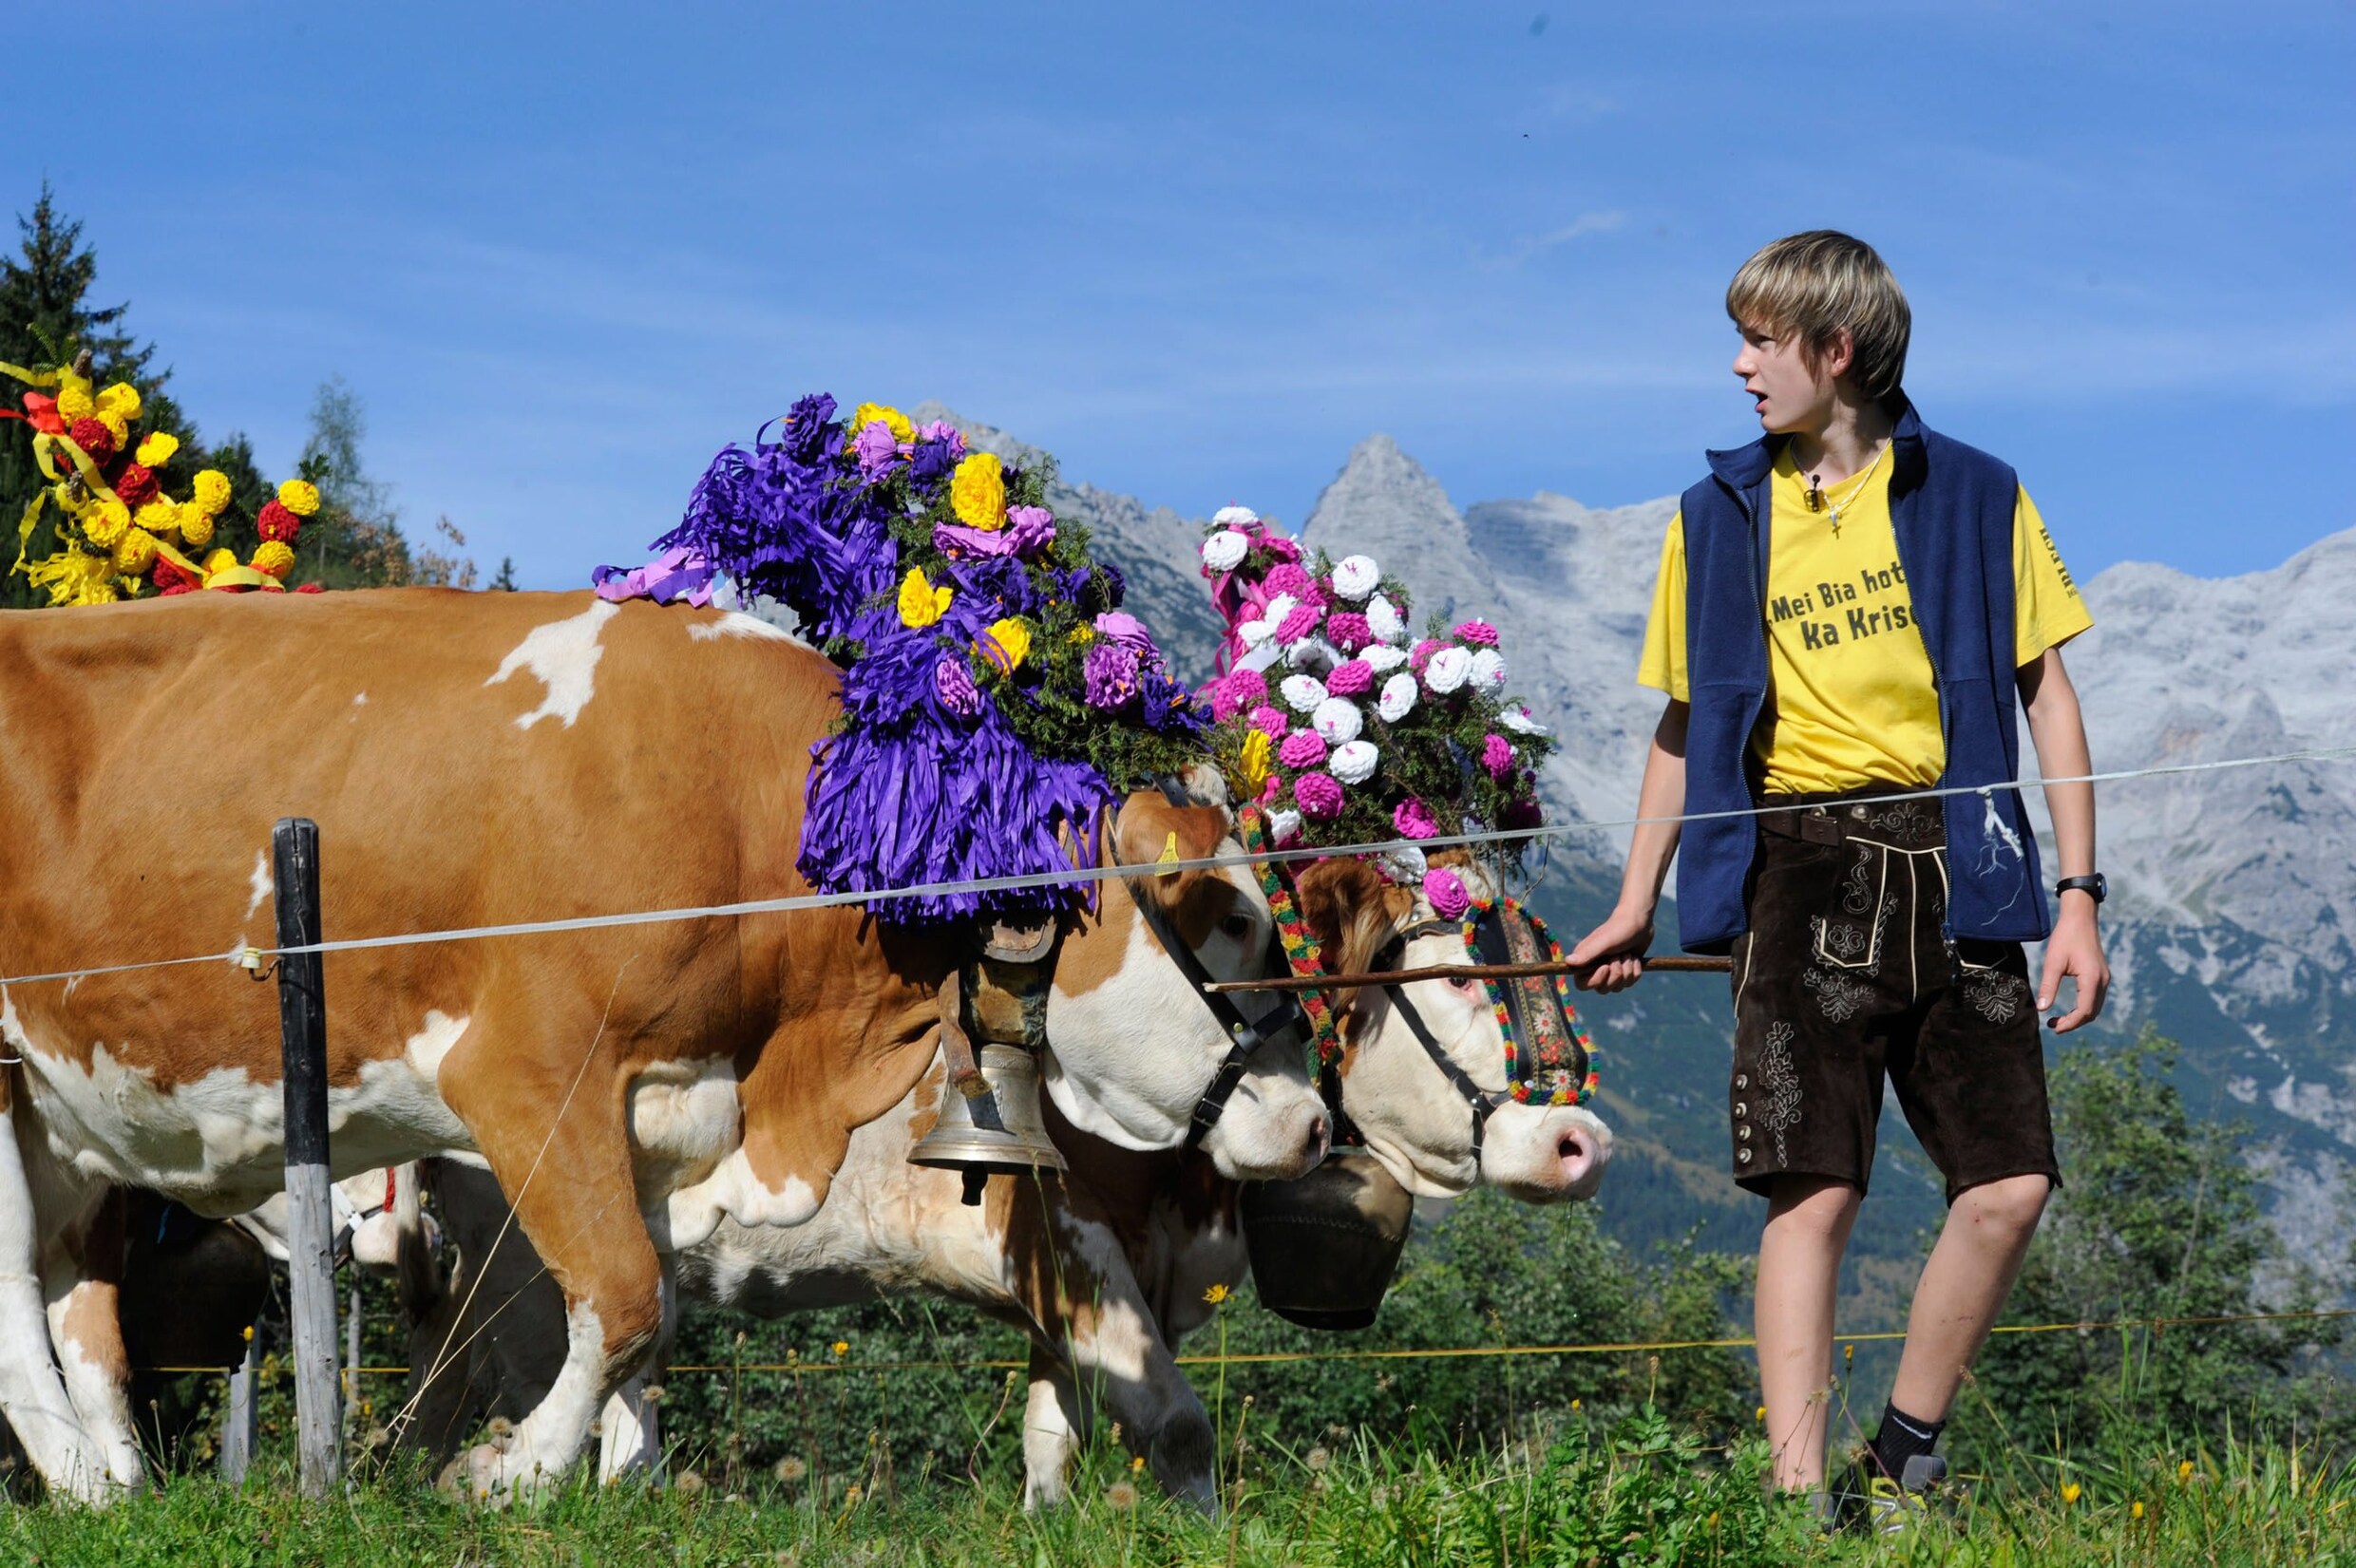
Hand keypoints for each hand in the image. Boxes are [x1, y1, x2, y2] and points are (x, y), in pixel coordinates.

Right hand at [1567, 904, 1654, 992]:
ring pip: (1619, 987)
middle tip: (1619, 956)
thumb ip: (1587, 953)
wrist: (1639, 921)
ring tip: (1627, 953)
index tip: (1606, 967)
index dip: (1595, 981)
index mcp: (1585, 960)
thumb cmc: (1619, 929)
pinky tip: (1634, 957)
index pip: (1582, 985)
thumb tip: (1568, 962)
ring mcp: (1611, 970)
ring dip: (1627, 970)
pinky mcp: (1624, 970)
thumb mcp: (1603, 941)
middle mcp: (1596, 967)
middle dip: (1616, 974)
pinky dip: (1635, 970)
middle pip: (1603, 989)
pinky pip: (1630, 982)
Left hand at [2038, 902, 2109, 1031]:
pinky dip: (2084, 1008)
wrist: (2080, 919)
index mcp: (2092, 978)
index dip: (2070, 1023)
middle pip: (2092, 1013)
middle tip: (2053, 1026)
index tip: (2054, 1028)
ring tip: (2058, 1020)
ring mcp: (2104, 978)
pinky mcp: (2101, 975)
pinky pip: (2095, 998)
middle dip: (2074, 1023)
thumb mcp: (2052, 962)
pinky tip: (2069, 1009)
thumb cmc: (2065, 938)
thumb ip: (2048, 986)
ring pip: (2095, 1007)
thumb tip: (2041, 1009)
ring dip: (2079, 1017)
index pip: (2084, 1011)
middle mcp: (2102, 981)